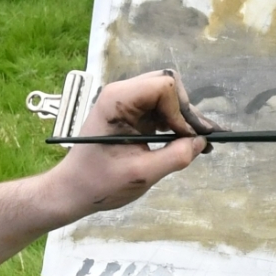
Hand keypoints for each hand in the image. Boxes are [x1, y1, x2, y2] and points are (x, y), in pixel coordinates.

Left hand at [39, 71, 210, 218]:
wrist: (73, 190)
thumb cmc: (100, 183)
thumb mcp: (142, 174)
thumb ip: (175, 156)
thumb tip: (201, 143)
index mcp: (118, 100)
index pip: (163, 87)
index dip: (180, 111)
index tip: (186, 138)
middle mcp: (121, 93)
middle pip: (166, 85)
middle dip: (185, 111)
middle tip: (198, 139)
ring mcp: (125, 102)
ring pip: (166, 95)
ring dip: (181, 117)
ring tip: (196, 141)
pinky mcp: (130, 114)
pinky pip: (159, 108)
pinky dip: (173, 122)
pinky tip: (183, 140)